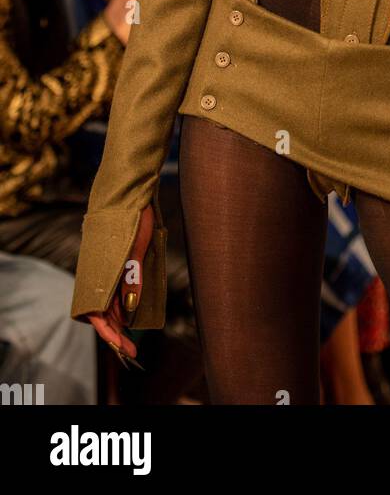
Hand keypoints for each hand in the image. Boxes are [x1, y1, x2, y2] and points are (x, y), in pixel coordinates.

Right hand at [84, 203, 153, 363]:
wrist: (129, 191)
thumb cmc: (133, 217)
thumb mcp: (137, 247)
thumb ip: (133, 276)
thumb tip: (131, 308)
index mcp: (98, 272)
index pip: (97, 315)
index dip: (110, 334)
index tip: (124, 348)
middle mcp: (97, 274)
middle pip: (103, 314)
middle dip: (116, 334)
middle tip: (133, 352)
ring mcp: (105, 270)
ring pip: (108, 304)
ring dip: (119, 322)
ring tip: (133, 339)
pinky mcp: (113, 264)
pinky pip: (113, 291)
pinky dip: (121, 306)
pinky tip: (131, 314)